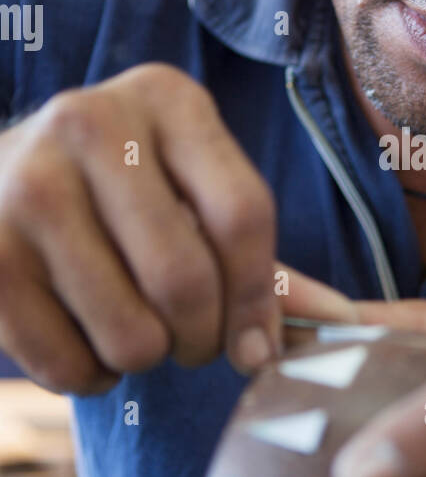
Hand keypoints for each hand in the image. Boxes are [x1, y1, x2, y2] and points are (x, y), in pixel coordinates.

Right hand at [0, 64, 355, 392]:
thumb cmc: (121, 199)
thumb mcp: (189, 195)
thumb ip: (259, 257)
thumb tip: (343, 323)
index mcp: (166, 98)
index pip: (243, 212)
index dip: (259, 300)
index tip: (258, 348)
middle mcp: (91, 123)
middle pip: (186, 279)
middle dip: (200, 340)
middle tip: (188, 344)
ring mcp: (27, 183)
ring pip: (131, 332)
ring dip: (143, 360)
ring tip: (130, 330)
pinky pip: (64, 363)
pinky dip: (87, 378)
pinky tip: (80, 338)